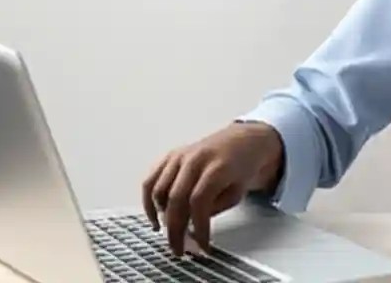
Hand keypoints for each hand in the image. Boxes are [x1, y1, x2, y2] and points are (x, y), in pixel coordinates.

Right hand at [141, 121, 283, 256]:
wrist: (242, 141)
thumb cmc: (241, 167)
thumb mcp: (238, 191)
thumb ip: (215, 208)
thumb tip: (191, 227)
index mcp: (217, 167)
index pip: (200, 202)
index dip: (198, 227)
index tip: (202, 246)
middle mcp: (195, 159)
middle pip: (176, 199)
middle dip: (175, 230)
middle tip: (179, 249)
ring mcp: (180, 156)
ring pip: (159, 191)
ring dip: (161, 217)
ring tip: (171, 233)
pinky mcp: (170, 156)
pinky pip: (150, 180)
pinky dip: (148, 201)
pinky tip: (155, 217)